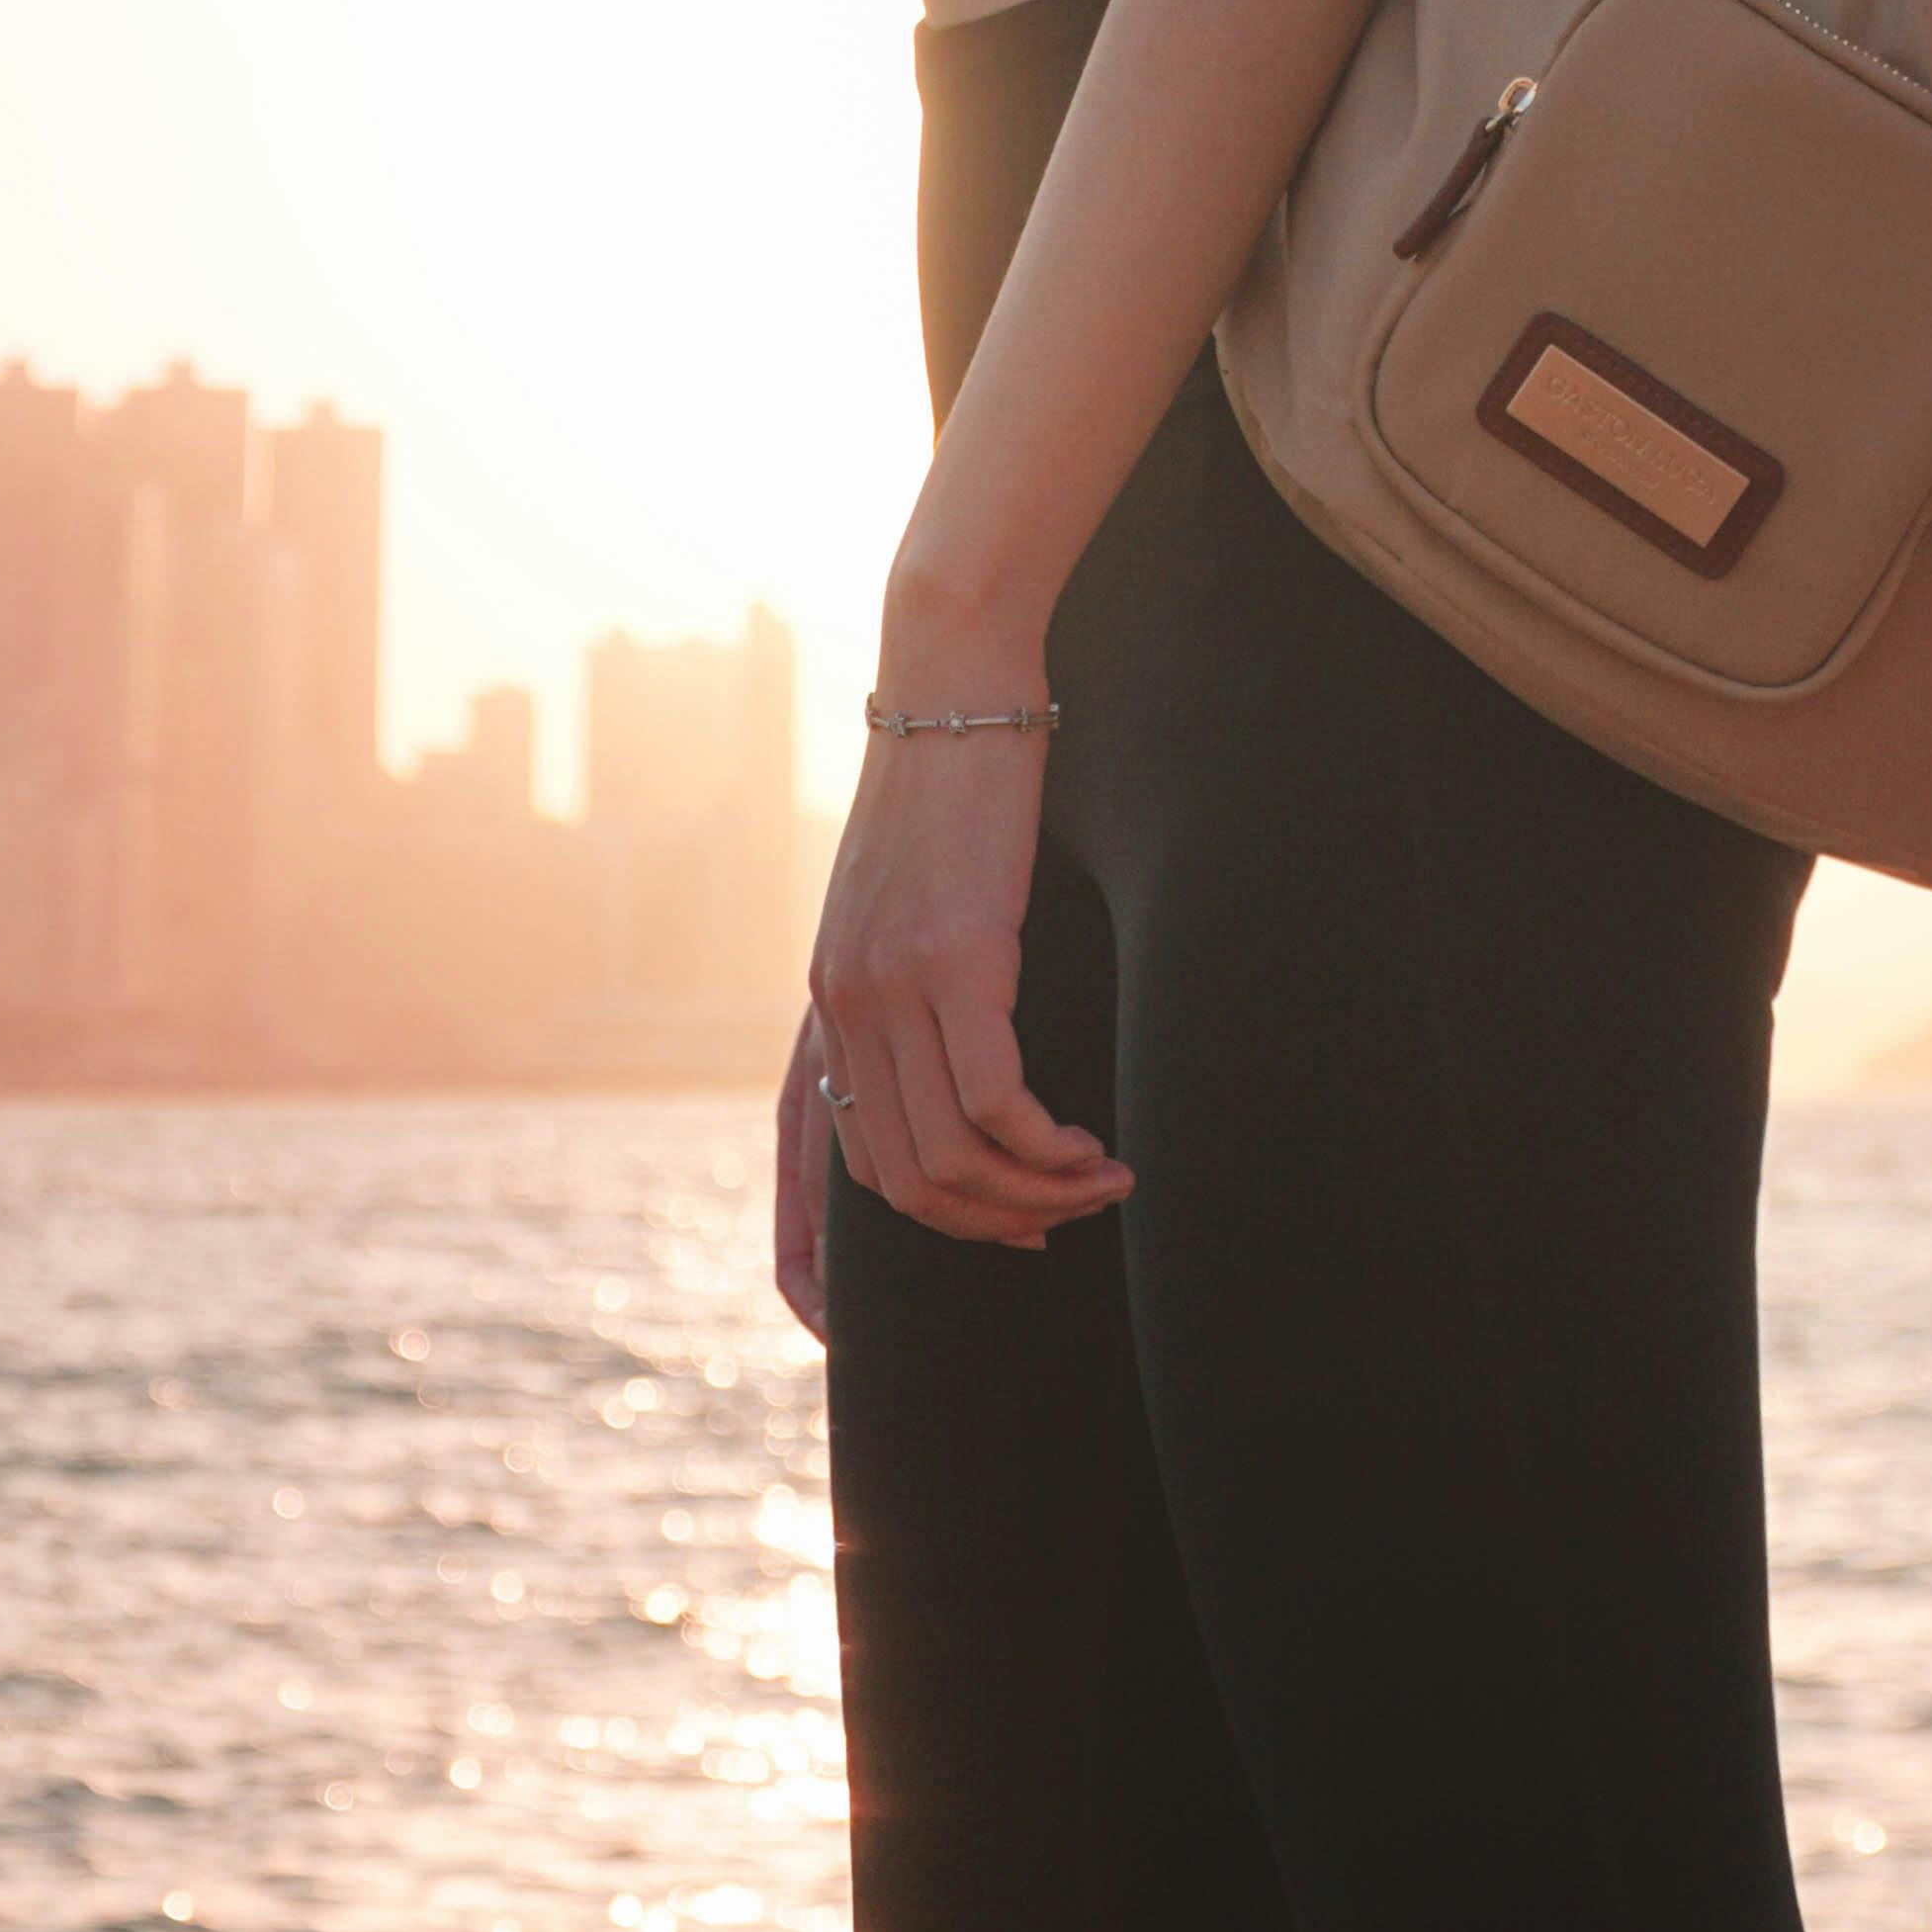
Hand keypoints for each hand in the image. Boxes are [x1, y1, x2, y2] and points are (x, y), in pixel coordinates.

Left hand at [798, 715, 1132, 1258]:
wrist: (953, 679)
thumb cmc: (951, 782)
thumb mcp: (904, 898)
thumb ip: (909, 979)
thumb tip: (966, 1057)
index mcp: (829, 1004)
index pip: (846, 1165)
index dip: (904, 1232)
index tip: (970, 1252)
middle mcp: (845, 1008)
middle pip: (907, 1181)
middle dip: (996, 1223)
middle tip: (1071, 1214)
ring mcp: (893, 987)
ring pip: (954, 1156)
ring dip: (1036, 1193)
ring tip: (1102, 1180)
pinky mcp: (956, 957)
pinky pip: (996, 1099)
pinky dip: (1048, 1145)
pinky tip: (1090, 1141)